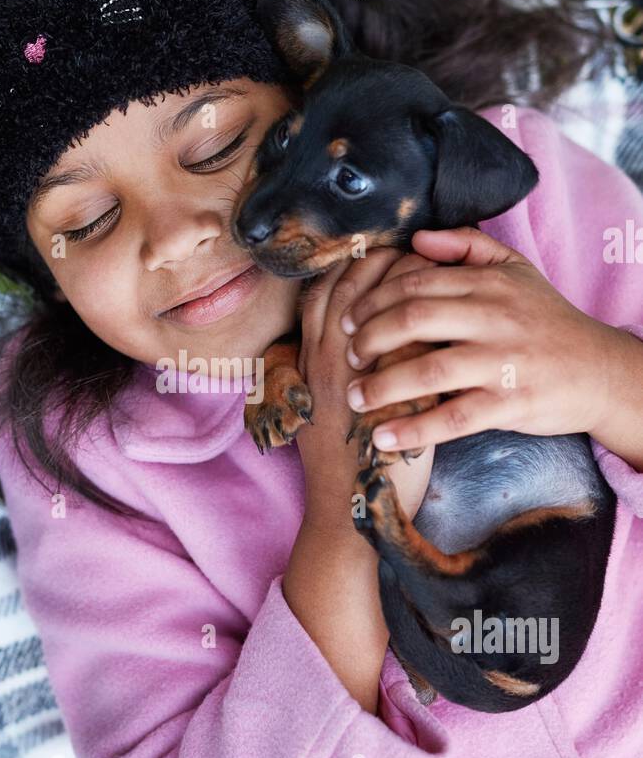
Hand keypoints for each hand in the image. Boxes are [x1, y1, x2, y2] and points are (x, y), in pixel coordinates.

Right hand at [295, 247, 434, 534]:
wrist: (348, 513)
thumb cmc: (346, 462)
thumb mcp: (330, 407)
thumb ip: (341, 369)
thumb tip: (361, 337)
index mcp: (309, 360)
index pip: (325, 291)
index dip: (354, 264)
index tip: (382, 247)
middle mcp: (323, 360)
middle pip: (346, 285)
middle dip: (380, 258)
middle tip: (412, 244)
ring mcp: (349, 376)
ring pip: (371, 304)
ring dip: (403, 280)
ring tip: (434, 266)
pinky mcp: (381, 394)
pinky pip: (401, 340)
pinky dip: (422, 318)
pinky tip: (449, 308)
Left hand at [342, 225, 622, 453]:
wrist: (599, 370)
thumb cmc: (547, 320)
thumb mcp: (515, 270)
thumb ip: (466, 247)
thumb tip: (416, 239)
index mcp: (489, 283)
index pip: (416, 283)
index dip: (372, 300)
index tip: (347, 318)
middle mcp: (494, 318)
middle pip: (413, 320)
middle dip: (368, 338)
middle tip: (347, 356)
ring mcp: (502, 362)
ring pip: (428, 370)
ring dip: (381, 386)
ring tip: (354, 398)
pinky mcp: (510, 404)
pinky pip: (453, 418)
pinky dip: (414, 430)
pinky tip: (384, 437)